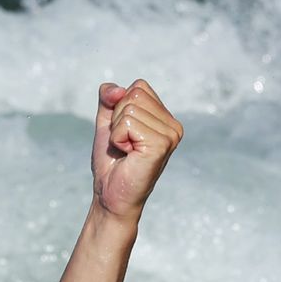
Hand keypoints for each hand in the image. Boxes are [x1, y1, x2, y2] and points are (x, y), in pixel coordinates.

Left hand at [90, 80, 182, 222]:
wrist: (110, 195)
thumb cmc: (112, 162)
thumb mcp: (107, 123)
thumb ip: (108, 98)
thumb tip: (118, 89)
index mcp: (165, 118)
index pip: (139, 87)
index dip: (120, 107)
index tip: (123, 133)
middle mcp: (173, 125)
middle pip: (134, 94)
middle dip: (118, 119)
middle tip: (124, 144)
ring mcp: (171, 134)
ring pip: (130, 108)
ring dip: (117, 131)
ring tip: (127, 152)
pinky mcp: (161, 144)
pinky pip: (128, 123)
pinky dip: (118, 139)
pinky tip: (129, 156)